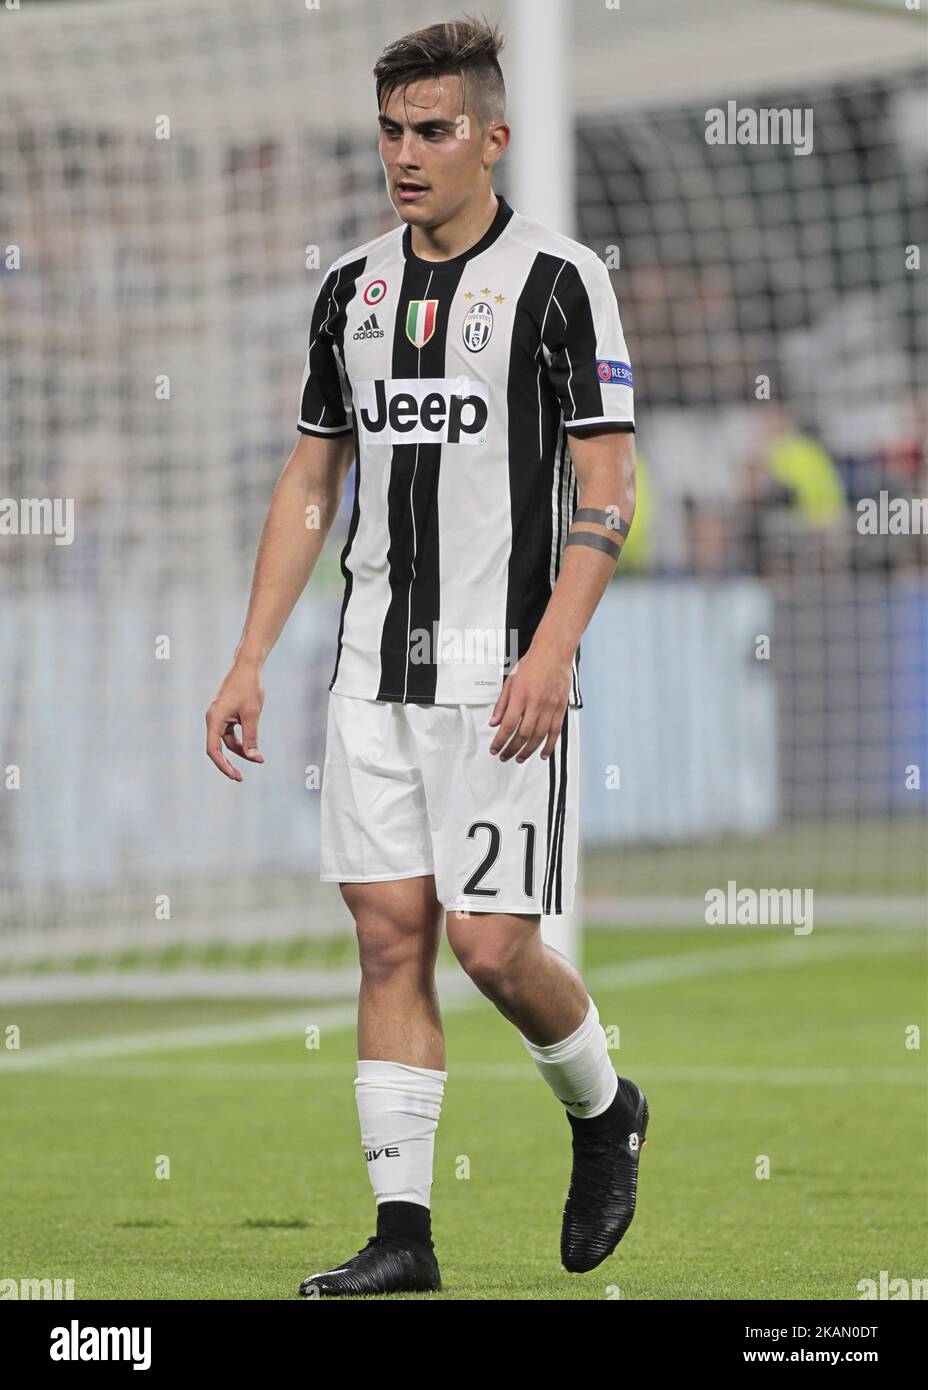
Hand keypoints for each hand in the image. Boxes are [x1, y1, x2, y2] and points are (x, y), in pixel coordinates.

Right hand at [205, 661, 265, 780]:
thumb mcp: (252, 714)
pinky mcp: (226, 715)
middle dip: (230, 763)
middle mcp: (213, 719)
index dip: (223, 765)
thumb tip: (253, 757)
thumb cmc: (249, 688)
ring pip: (227, 741)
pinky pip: (231, 734)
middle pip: (219, 748)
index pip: (214, 750)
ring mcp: (219, 717)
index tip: (235, 776)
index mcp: (215, 719)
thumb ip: (251, 737)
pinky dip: (242, 741)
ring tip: (258, 758)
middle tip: (241, 778)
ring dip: (241, 751)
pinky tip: (252, 748)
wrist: (248, 667)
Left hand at [488, 645, 572, 761]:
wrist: (553, 653)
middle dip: (512, 749)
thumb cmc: (532, 664)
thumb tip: (494, 722)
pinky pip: (555, 732)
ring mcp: (550, 706)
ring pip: (539, 736)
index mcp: (520, 695)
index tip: (494, 748)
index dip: (500, 740)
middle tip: (504, 756)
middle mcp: (536, 703)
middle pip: (523, 734)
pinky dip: (549, 745)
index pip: (508, 724)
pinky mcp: (560, 708)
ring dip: (528, 751)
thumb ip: (502, 704)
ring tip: (519, 758)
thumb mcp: (510, 681)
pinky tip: (542, 754)